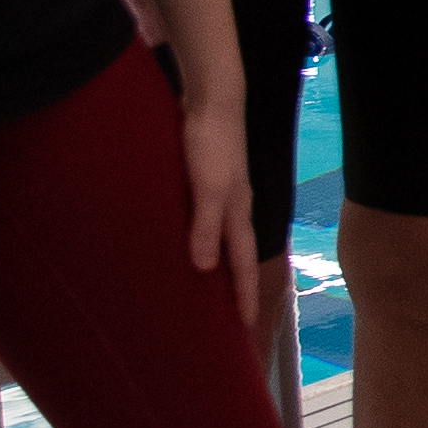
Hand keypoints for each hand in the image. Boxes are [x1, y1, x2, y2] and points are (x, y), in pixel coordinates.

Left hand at [172, 89, 277, 355]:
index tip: (245, 327)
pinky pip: (201, 218)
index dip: (244, 295)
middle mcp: (233, 208)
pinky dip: (197, 236)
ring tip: (203, 285)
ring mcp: (219, 192)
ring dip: (214, 261)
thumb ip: (206, 227)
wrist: (211, 99)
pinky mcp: (203, 178)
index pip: (243, 264)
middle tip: (227, 315)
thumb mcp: (209, 188)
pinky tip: (182, 237)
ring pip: (218, 237)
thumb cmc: (211, 143)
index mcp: (238, 214)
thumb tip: (203, 269)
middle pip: (235, 254)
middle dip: (234, 284)